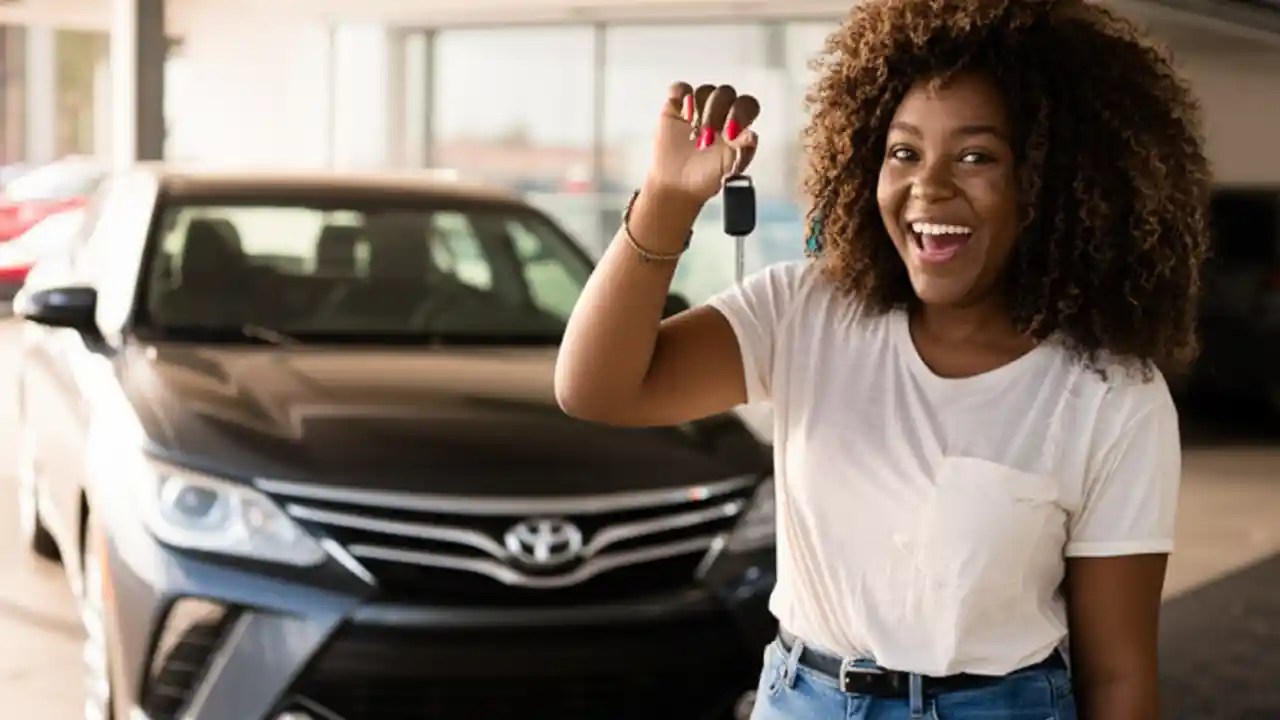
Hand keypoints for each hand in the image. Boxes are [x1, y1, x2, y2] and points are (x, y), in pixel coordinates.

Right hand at [644, 82, 760, 204]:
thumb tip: (751, 137)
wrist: (676, 185)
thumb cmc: (705, 179)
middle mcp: (720, 114)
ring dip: (700, 106)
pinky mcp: (675, 108)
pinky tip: (680, 112)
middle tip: (707, 133)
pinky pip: (680, 89)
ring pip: (705, 90)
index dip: (741, 112)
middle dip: (717, 111)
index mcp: (737, 126)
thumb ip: (742, 154)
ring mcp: (698, 109)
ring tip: (691, 127)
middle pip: (726, 93)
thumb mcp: (728, 172)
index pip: (747, 105)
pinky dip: (679, 93)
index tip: (729, 131)